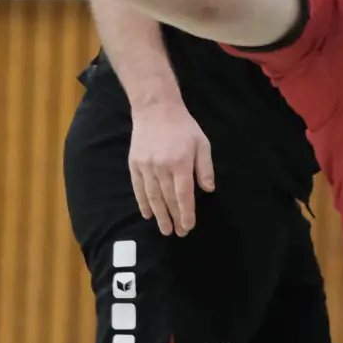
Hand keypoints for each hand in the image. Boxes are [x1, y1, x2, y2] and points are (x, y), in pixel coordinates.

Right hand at [129, 101, 214, 236]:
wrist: (155, 109)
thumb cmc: (183, 127)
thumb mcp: (202, 143)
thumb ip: (205, 168)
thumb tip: (208, 190)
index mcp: (180, 163)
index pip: (183, 194)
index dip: (186, 213)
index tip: (188, 226)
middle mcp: (162, 167)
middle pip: (168, 199)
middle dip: (174, 218)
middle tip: (179, 233)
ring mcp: (146, 166)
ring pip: (153, 197)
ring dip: (159, 215)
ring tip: (165, 229)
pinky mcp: (134, 164)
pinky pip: (138, 188)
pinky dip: (143, 203)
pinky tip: (148, 214)